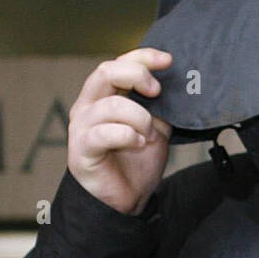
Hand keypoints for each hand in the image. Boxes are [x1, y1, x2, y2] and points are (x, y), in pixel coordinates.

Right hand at [67, 48, 172, 213]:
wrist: (127, 200)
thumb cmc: (136, 163)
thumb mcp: (156, 129)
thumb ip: (159, 108)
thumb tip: (176, 87)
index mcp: (104, 96)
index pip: (118, 63)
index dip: (142, 57)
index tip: (167, 61)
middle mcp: (88, 106)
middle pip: (106, 71)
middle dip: (136, 75)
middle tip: (156, 92)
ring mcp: (82, 126)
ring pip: (111, 105)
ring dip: (139, 118)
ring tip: (149, 136)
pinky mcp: (82, 148)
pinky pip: (105, 133)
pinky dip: (128, 135)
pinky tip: (138, 144)